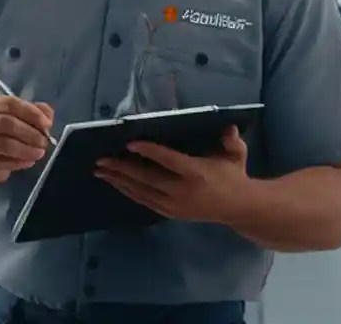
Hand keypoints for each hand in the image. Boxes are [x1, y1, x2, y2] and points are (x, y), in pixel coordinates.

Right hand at [0, 95, 54, 183]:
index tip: (47, 124)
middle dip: (29, 133)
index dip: (31, 113)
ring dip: (25, 149)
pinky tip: (29, 162)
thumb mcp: (22, 119)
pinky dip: (19, 162)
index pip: (11, 103)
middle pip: (5, 122)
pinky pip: (2, 161)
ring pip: (2, 143)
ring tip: (39, 153)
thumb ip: (36, 113)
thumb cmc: (7, 134)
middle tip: (44, 141)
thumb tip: (47, 116)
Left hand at [94, 125, 251, 224]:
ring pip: (141, 191)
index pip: (168, 160)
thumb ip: (232, 141)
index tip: (129, 143)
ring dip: (119, 180)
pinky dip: (129, 192)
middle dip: (122, 168)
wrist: (239, 209)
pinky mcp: (170, 213)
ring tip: (100, 171)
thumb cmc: (233, 176)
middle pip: (147, 178)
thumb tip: (229, 127)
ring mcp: (174, 205)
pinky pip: (145, 201)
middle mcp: (182, 190)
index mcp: (196, 173)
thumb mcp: (236, 156)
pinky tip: (116, 183)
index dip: (149, 151)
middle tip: (101, 159)